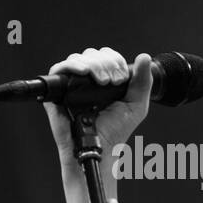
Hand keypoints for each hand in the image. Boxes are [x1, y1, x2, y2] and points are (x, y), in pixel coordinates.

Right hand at [43, 48, 152, 177]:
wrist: (100, 148)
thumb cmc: (115, 131)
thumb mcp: (136, 105)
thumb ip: (143, 81)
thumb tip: (144, 57)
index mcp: (104, 80)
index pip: (106, 56)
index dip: (115, 61)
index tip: (120, 78)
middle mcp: (87, 81)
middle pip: (92, 54)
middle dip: (105, 63)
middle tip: (112, 81)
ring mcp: (72, 85)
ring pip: (78, 59)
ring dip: (93, 64)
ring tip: (101, 81)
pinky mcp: (57, 92)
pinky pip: (59, 69)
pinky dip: (71, 66)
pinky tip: (83, 72)